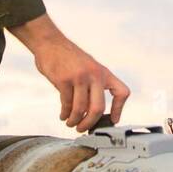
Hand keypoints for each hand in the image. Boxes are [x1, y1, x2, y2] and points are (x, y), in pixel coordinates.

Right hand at [8, 13, 129, 131]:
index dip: (119, 109)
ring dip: (74, 120)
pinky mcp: (63, 80)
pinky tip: (63, 115)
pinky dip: (64, 113)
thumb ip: (93, 86)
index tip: (113, 120)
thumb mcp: (89, 67)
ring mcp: (79, 77)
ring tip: (71, 123)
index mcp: (104, 73)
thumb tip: (92, 113)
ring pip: (80, 109)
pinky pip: (66, 103)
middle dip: (90, 123)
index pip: (121, 92)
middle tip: (83, 129)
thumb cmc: (69, 58)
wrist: (50, 43)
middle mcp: (94, 75)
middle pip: (98, 108)